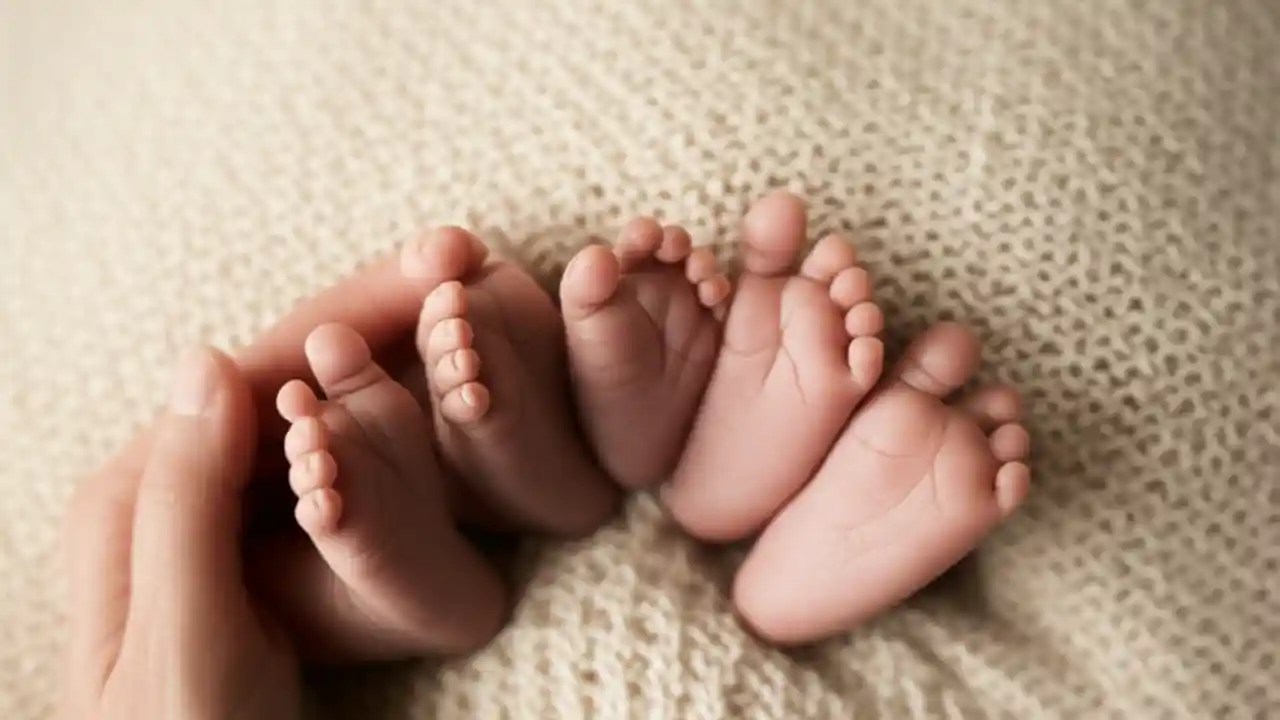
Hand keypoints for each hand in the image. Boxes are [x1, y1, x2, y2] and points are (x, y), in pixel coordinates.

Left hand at [64, 251, 439, 715]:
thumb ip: (186, 502)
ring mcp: (220, 504)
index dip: (360, 305)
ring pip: (315, 396)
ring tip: (465, 302)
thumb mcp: (182, 633)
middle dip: (381, 306)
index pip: (262, 363)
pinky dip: (385, 408)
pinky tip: (434, 385)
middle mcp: (174, 477)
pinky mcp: (257, 535)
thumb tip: (213, 358)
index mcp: (139, 487)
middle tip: (467, 256)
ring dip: (390, 344)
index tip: (448, 261)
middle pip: (291, 365)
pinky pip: (327, 446)